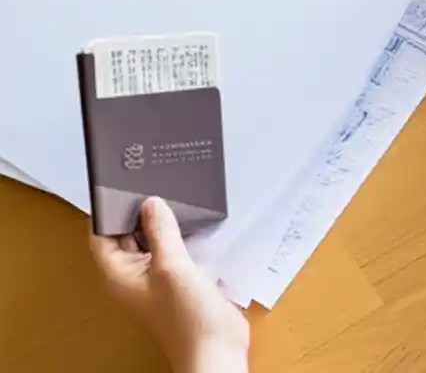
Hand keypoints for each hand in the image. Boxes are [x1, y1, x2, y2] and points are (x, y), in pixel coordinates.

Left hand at [89, 197, 248, 372]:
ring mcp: (155, 279)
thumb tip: (151, 203)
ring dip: (159, 226)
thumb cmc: (186, 317)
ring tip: (171, 203)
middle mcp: (133, 276)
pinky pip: (171, 251)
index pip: (101, 236)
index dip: (107, 212)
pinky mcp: (177, 281)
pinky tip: (189, 226)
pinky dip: (176, 238)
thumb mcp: (172, 265)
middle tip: (151, 188)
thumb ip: (161, 231)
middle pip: (126, 236)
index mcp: (119, 275)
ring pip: (150, 242)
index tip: (121, 188)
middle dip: (136, 214)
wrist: (216, 345)